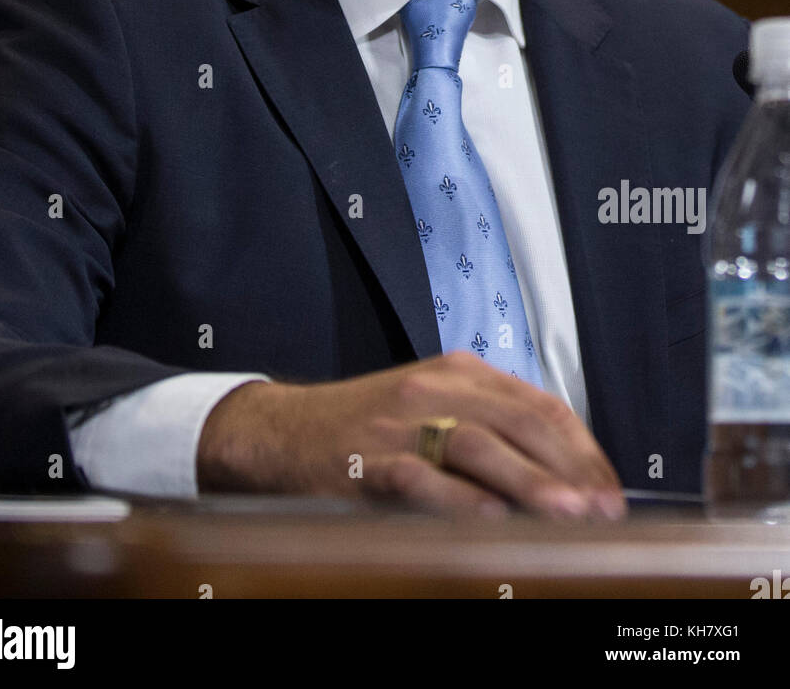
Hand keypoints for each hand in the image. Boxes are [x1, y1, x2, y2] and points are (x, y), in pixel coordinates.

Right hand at [196, 352, 625, 518]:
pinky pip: (423, 480)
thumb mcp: (433, 404)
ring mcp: (402, 424)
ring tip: (569, 514)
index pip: (540, 405)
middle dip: (570, 468)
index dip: (583, 448)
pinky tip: (493, 520)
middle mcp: (436, 389)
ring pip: (480, 445)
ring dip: (530, 482)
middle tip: (604, 508)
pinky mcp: (370, 461)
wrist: (284, 430)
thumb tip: (563, 471)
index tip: (610, 488)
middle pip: (520, 422)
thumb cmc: (368, 426)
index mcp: (460, 373)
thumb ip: (490, 421)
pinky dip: (461, 500)